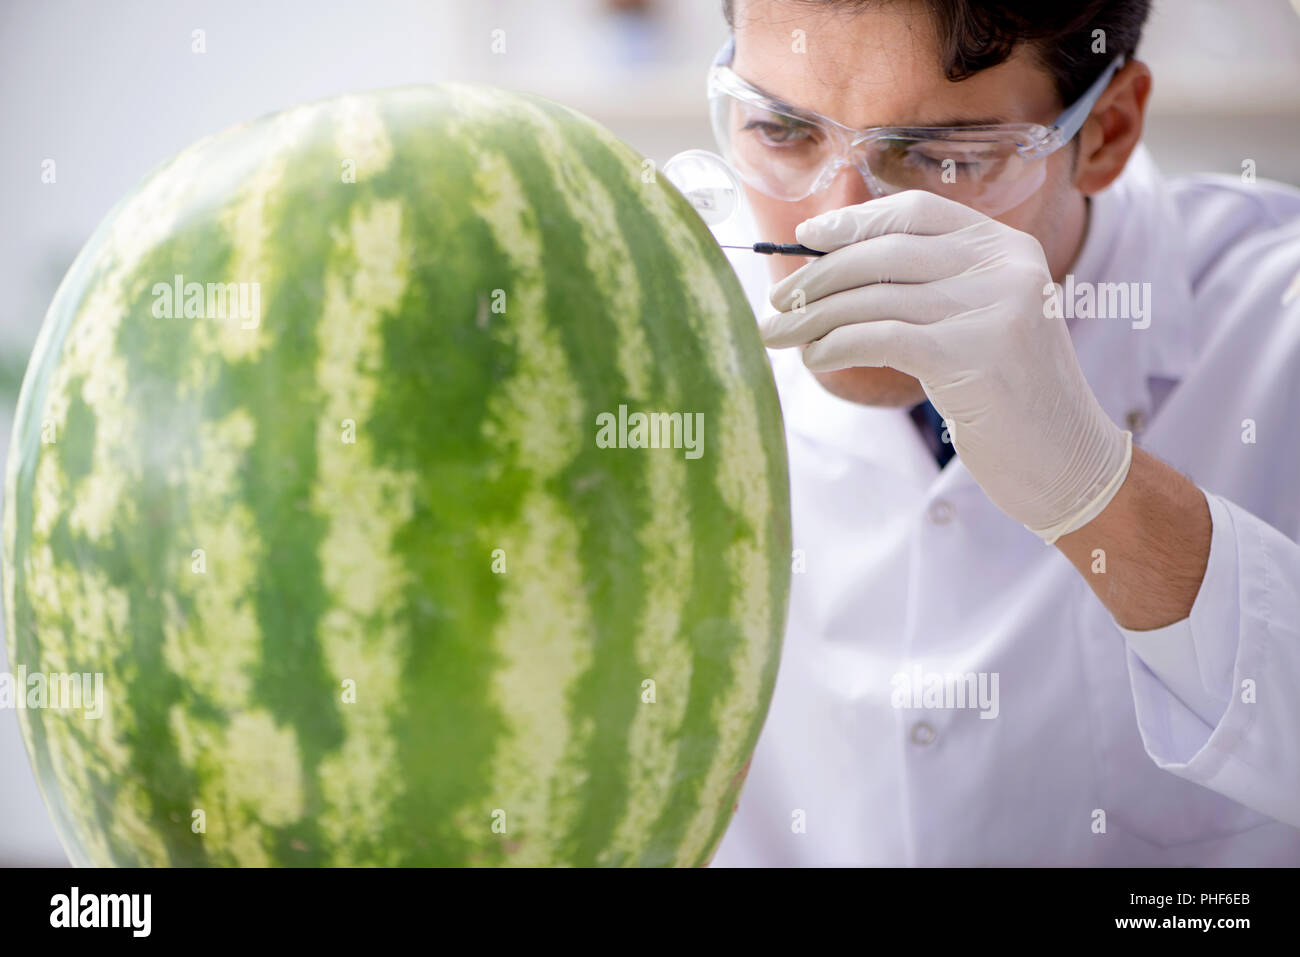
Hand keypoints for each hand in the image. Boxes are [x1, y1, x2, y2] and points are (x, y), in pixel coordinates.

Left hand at [762, 190, 1131, 543]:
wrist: (1068, 460)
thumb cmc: (1009, 395)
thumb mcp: (981, 322)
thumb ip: (930, 288)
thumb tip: (829, 271)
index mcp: (1006, 248)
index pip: (915, 213)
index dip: (854, 221)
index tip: (805, 237)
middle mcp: (1004, 268)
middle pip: (884, 253)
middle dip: (818, 277)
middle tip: (776, 302)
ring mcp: (993, 309)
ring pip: (873, 298)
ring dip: (813, 317)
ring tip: (778, 335)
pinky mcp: (973, 356)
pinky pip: (879, 337)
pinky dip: (835, 344)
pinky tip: (814, 359)